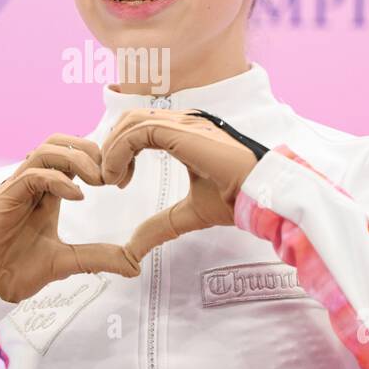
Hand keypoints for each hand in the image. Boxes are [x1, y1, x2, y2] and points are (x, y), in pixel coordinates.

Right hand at [0, 134, 139, 301]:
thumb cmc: (18, 269)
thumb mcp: (69, 261)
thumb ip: (99, 257)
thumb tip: (133, 265)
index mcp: (48, 191)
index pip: (72, 156)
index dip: (99, 159)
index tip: (122, 178)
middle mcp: (32, 182)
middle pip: (60, 142)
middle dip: (90, 150)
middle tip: (112, 174)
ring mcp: (17, 187)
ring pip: (46, 150)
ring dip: (76, 159)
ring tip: (97, 180)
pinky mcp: (5, 197)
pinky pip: (32, 174)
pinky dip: (58, 179)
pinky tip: (77, 196)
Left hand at [100, 109, 266, 263]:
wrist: (262, 197)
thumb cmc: (237, 199)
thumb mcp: (188, 215)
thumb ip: (160, 226)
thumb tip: (134, 250)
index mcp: (186, 134)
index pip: (140, 127)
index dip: (120, 149)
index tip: (117, 180)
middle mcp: (184, 123)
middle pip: (130, 119)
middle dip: (111, 146)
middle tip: (107, 178)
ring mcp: (185, 124)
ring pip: (131, 122)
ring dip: (112, 150)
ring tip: (110, 179)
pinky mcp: (183, 132)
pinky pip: (138, 132)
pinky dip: (120, 152)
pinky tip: (118, 176)